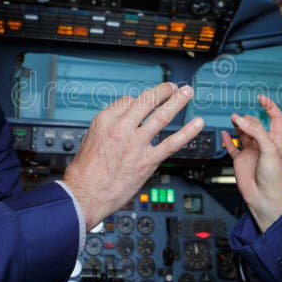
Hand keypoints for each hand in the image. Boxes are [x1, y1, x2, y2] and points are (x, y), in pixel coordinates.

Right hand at [62, 82, 203, 229]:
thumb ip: (110, 127)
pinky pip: (172, 143)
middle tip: (173, 87)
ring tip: (187, 93)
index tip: (146, 104)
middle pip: (147, 100)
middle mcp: (122, 128)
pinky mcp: (147, 161)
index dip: (139, 101)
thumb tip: (127, 119)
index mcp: (105, 120)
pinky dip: (187, 132)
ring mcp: (136, 144)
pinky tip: (197, 123)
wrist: (84, 195)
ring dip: (177, 101)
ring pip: (162, 116)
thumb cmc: (85, 172)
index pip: (128, 100)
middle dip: (163, 91)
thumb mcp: (91, 138)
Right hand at [221, 94, 281, 232]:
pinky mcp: (240, 159)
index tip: (261, 98)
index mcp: (276, 140)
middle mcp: (263, 144)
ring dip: (238, 125)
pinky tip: (224, 133)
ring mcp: (251, 151)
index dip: (269, 107)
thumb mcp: (270, 151)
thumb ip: (256, 133)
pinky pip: (232, 146)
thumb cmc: (273, 178)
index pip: (275, 118)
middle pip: (255, 124)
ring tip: (233, 120)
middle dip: (249, 118)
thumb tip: (242, 120)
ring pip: (243, 132)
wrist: (263, 198)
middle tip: (241, 120)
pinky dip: (227, 139)